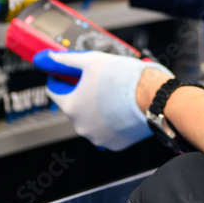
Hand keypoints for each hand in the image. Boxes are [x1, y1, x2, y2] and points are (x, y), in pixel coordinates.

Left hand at [33, 50, 171, 150]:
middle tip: (100, 82)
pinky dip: (111, 122)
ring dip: (97, 110)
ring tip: (114, 96)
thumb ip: (67, 60)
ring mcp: (97, 138)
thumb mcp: (92, 60)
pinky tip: (122, 110)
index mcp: (71, 106)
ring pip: (91, 121)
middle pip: (75, 106)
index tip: (72, 74)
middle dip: (83, 95)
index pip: (55, 92)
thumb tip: (50, 57)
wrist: (154, 97)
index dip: (62, 79)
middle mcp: (80, 126)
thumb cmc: (123, 78)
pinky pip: (107, 132)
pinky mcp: (114, 145)